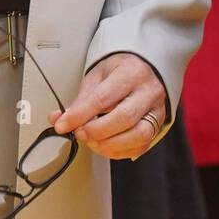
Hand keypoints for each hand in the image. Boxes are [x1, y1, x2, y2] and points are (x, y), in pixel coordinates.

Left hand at [47, 54, 166, 159]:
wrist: (144, 68)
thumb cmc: (121, 70)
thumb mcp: (98, 75)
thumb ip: (81, 100)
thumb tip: (60, 119)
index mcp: (131, 73)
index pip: (103, 98)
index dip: (80, 115)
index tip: (63, 125)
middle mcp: (148, 91)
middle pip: (123, 118)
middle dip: (96, 131)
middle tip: (79, 133)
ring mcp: (156, 109)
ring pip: (138, 135)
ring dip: (110, 145)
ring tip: (93, 142)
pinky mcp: (158, 125)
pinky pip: (142, 145)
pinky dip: (121, 151)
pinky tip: (107, 146)